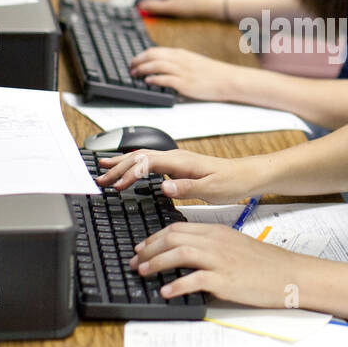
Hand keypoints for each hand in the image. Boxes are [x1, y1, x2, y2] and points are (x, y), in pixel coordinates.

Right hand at [97, 147, 266, 203]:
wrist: (247, 175)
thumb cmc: (232, 182)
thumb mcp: (211, 189)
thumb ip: (186, 188)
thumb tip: (165, 187)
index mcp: (181, 161)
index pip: (146, 163)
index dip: (129, 173)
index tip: (116, 185)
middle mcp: (176, 157)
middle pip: (139, 157)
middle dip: (117, 167)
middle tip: (100, 178)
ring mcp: (176, 160)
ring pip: (142, 157)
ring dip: (122, 163)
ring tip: (104, 168)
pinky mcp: (178, 166)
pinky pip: (149, 161)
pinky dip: (134, 164)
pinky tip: (128, 169)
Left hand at [129, 46, 239, 101]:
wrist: (227, 79)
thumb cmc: (212, 73)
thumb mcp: (192, 62)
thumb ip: (178, 63)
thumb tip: (162, 68)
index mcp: (180, 54)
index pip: (155, 51)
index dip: (141, 56)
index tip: (134, 61)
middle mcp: (179, 60)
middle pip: (152, 56)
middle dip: (138, 61)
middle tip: (130, 67)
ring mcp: (182, 71)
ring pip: (156, 65)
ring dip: (142, 69)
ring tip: (134, 74)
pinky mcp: (185, 83)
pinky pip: (165, 79)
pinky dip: (154, 79)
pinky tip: (148, 81)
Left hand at [130, 222, 301, 305]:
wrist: (289, 274)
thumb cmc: (264, 264)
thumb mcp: (234, 246)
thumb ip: (211, 247)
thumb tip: (186, 254)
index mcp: (217, 232)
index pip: (177, 229)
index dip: (154, 238)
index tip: (141, 248)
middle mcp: (216, 242)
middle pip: (173, 238)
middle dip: (148, 249)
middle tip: (135, 261)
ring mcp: (220, 260)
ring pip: (180, 253)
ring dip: (156, 263)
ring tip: (143, 272)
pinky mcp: (226, 279)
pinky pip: (195, 279)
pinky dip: (177, 285)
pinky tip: (166, 291)